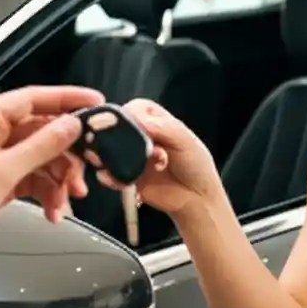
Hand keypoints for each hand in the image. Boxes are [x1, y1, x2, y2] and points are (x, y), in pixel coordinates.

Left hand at [0, 85, 103, 257]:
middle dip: (67, 154)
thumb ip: (41, 146)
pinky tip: (52, 212)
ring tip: (66, 200)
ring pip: (41, 161)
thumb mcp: (2, 170)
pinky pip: (31, 182)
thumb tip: (69, 126)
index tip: (95, 104)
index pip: (35, 99)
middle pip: (43, 133)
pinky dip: (45, 196)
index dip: (67, 99)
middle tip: (84, 171)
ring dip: (58, 181)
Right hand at [97, 99, 225, 220]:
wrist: (197, 199)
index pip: (135, 108)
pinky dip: (110, 176)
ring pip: (109, 150)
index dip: (131, 115)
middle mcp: (140, 136)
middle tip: (137, 150)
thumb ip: (165, 128)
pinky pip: (109, 173)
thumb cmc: (196, 166)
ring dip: (113, 157)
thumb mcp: (186, 142)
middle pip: (117, 127)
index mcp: (155, 120)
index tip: (133, 127)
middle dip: (121, 138)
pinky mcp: (125, 176)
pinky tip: (121, 180)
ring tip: (133, 166)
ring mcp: (131, 156)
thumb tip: (140, 120)